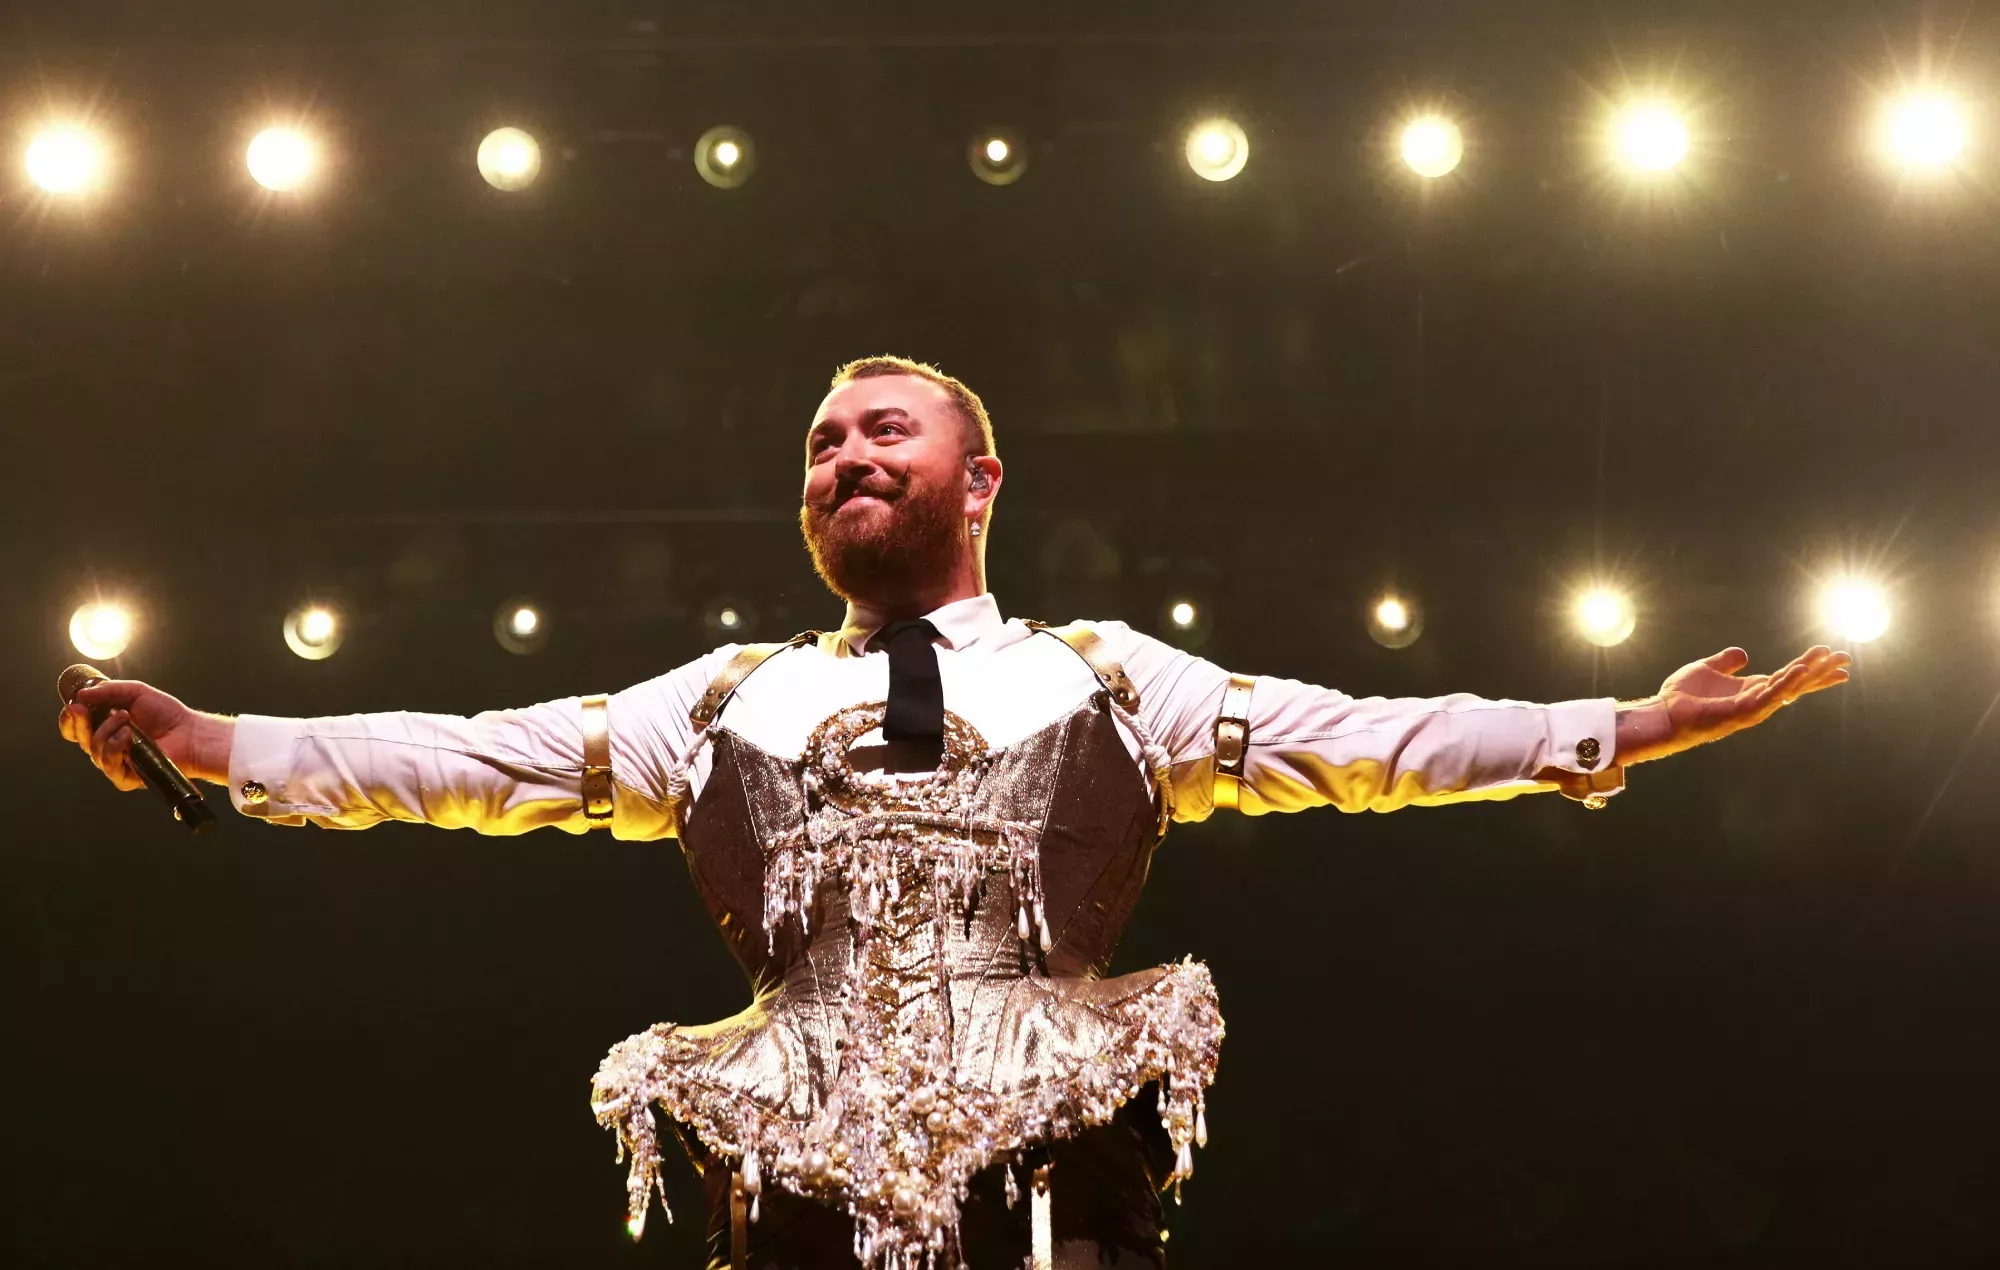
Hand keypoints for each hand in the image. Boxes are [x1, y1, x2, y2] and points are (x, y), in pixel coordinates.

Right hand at [56, 679, 232, 788]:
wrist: (191, 732)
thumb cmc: (168, 714)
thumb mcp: (136, 692)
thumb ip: (109, 690)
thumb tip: (81, 694)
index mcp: (106, 727)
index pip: (76, 728)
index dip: (69, 719)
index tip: (73, 706)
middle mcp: (108, 745)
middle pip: (79, 740)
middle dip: (78, 723)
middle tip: (85, 709)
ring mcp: (117, 762)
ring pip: (93, 751)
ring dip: (106, 731)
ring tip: (126, 718)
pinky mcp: (127, 777)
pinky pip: (109, 767)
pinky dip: (115, 749)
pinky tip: (128, 737)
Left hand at [1614, 646, 1851, 765]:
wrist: (1663, 713)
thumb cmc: (1682, 696)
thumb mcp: (1706, 669)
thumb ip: (1726, 662)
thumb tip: (1743, 654)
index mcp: (1753, 689)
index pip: (1790, 677)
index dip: (1813, 668)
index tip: (1835, 656)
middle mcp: (1758, 700)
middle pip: (1798, 684)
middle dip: (1822, 672)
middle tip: (1847, 659)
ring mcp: (1752, 708)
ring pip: (1788, 689)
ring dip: (1809, 675)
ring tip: (1828, 660)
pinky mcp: (1742, 712)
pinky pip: (1769, 697)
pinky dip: (1785, 685)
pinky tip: (1798, 672)